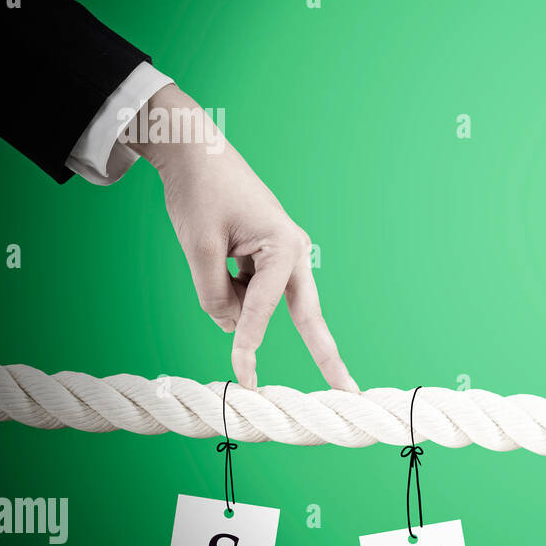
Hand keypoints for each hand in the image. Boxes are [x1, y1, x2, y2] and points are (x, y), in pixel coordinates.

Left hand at [128, 84, 357, 391]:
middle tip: (349, 392)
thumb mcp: (199, 248)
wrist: (196, 153)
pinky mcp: (271, 257)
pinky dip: (232, 287)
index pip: (265, 308)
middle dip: (326, 354)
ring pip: (264, 303)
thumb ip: (214, 297)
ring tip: (215, 250)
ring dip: (235, 297)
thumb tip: (229, 329)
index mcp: (284, 247)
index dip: (248, 345)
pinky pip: (252, 290)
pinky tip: (220, 252)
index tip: (244, 380)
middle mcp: (294, 253)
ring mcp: (285, 256)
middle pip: (307, 315)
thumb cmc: (200, 194)